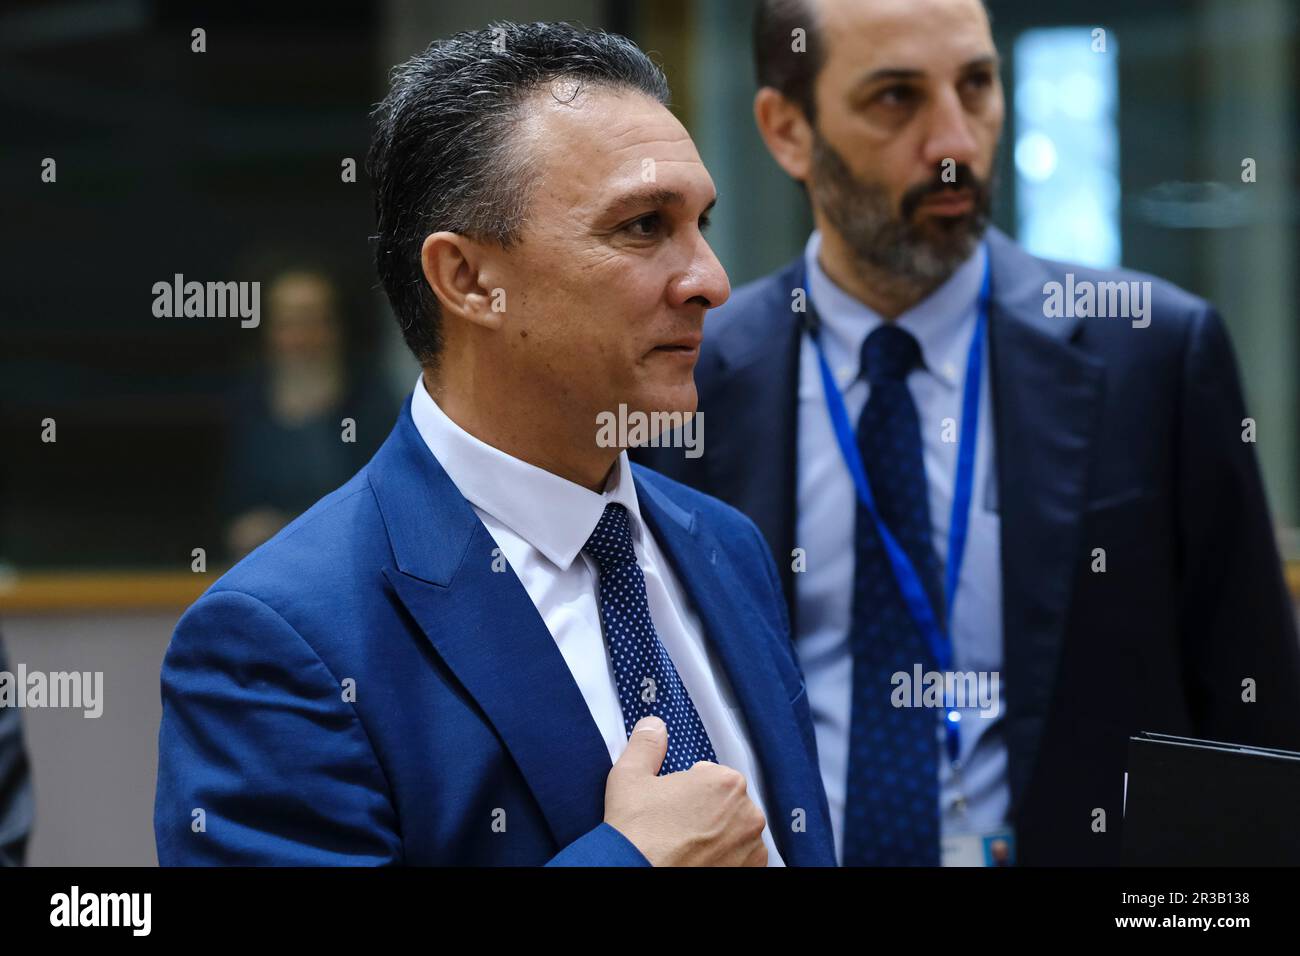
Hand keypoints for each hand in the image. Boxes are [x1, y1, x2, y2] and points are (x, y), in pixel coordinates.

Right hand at [603, 716, 767, 865]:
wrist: (635, 875)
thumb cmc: (635, 833)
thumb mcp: (629, 777)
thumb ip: (646, 744)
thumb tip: (654, 726)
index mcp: (725, 782)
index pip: (712, 777)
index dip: (690, 790)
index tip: (673, 806)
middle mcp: (748, 814)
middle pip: (727, 804)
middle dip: (707, 812)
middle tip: (678, 827)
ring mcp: (753, 848)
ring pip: (736, 832)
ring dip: (719, 835)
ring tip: (688, 846)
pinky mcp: (753, 871)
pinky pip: (743, 858)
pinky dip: (727, 859)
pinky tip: (700, 860)